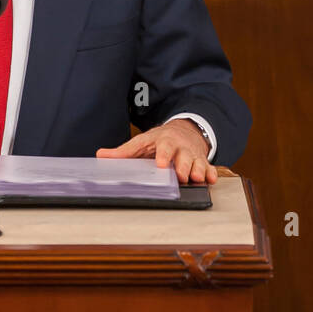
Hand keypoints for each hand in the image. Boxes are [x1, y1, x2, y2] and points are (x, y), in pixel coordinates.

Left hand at [96, 118, 216, 184]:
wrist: (185, 131)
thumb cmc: (160, 140)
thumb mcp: (142, 143)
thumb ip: (123, 152)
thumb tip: (101, 155)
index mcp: (164, 142)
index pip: (163, 147)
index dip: (163, 155)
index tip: (161, 164)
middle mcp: (180, 148)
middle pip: (184, 158)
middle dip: (183, 167)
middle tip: (181, 176)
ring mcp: (193, 156)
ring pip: (198, 164)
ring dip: (198, 172)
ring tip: (196, 178)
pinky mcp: (203, 163)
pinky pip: (211, 169)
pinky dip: (211, 175)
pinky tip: (210, 180)